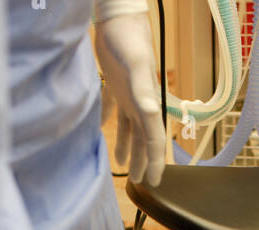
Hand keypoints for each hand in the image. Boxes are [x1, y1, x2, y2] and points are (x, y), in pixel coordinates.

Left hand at [94, 12, 165, 186]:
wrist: (118, 18)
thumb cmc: (128, 41)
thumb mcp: (136, 67)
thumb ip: (144, 90)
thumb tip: (150, 113)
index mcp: (147, 103)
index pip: (154, 139)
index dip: (154, 161)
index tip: (154, 181)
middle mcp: (139, 102)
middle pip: (142, 138)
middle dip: (142, 160)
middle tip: (137, 181)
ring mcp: (127, 93)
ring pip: (129, 127)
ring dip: (127, 146)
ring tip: (121, 164)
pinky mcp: (114, 83)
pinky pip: (113, 108)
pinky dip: (110, 121)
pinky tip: (104, 129)